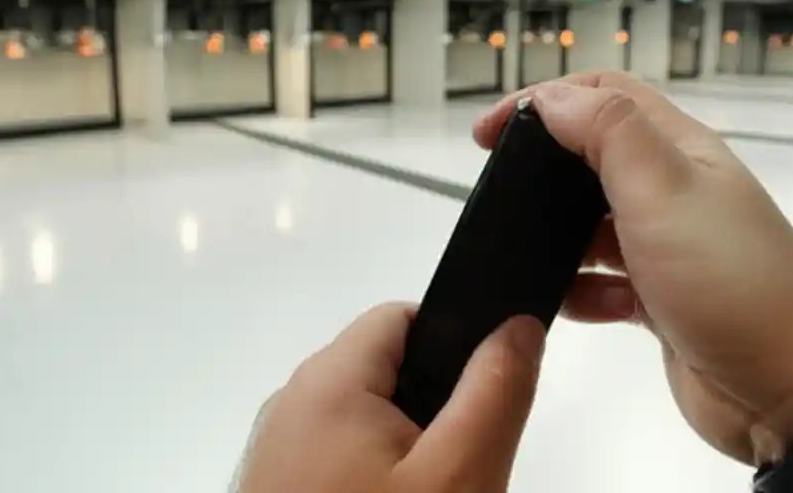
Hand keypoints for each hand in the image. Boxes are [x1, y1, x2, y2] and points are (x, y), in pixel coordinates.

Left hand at [232, 303, 545, 492]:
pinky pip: (338, 467)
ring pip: (364, 427)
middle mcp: (290, 406)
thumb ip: (494, 390)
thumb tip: (516, 325)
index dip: (456, 341)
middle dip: (435, 410)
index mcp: (328, 381)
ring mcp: (276, 456)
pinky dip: (374, 486)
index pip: (401, 317)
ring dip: (407, 457)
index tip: (487, 395)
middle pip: (384, 374)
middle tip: (463, 473)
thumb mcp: (458, 474)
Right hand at [474, 73, 792, 464]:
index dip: (543, 101)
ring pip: (592, 224)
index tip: (489, 133)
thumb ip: (606, 134)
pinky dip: (580, 290)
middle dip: (542, 169)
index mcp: (678, 150)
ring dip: (556, 235)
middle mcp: (674, 191)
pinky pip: (604, 283)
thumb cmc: (733, 280)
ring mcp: (668, 247)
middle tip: (496, 192)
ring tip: (525, 254)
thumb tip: (550, 97)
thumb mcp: (664, 190)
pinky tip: (571, 304)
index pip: (603, 95)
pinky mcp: (662, 301)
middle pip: (593, 157)